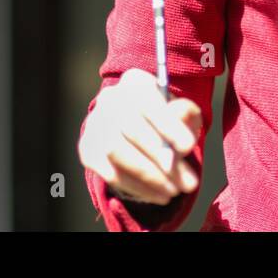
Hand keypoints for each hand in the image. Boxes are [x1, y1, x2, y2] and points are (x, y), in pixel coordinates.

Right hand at [78, 67, 202, 205]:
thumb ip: (185, 115)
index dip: (168, 124)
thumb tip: (181, 131)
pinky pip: (110, 173)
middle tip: (188, 182)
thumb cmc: (166, 120)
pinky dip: (137, 187)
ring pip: (117, 153)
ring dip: (149, 177)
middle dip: (161, 159)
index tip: (189, 147)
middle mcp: (109, 99)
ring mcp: (95, 125)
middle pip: (131, 129)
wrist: (136, 129)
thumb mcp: (182, 113)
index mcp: (135, 82)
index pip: (149, 102)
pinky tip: (158, 195)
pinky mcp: (87, 150)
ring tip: (174, 192)